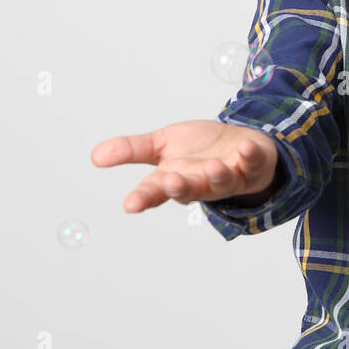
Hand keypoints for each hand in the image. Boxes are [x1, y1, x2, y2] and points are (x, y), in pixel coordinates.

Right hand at [91, 120, 279, 212]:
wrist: (237, 145)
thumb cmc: (198, 150)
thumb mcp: (162, 145)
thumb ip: (131, 150)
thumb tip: (95, 156)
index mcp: (175, 179)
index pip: (155, 191)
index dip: (144, 198)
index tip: (130, 204)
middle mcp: (201, 182)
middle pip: (189, 189)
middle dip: (180, 187)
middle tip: (170, 181)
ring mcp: (228, 176)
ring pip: (221, 182)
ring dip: (216, 176)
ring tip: (212, 167)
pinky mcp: (253, 164)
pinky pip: (253, 163)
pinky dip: (250, 156)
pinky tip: (246, 148)